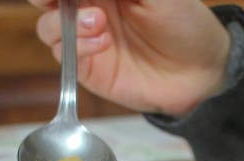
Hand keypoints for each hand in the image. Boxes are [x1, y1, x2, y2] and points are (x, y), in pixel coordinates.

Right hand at [28, 0, 230, 115]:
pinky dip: (76, 46)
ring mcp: (85, 37)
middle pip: (44, 0)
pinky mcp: (87, 67)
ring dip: (65, 21)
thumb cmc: (185, 22)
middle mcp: (89, 6)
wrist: (200, 71)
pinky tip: (103, 42)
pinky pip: (63, 55)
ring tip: (99, 22)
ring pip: (47, 25)